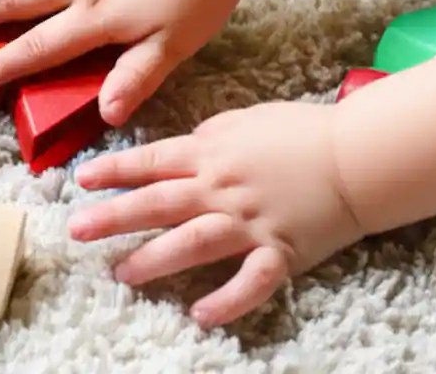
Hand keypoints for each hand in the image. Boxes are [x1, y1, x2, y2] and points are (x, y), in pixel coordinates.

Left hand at [67, 102, 364, 327]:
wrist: (358, 155)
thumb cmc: (303, 132)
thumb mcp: (248, 119)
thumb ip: (210, 135)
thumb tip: (184, 148)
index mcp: (214, 153)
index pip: (154, 161)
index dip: (115, 170)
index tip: (81, 180)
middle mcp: (224, 189)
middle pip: (159, 203)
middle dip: (114, 216)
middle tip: (77, 230)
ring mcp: (251, 222)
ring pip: (192, 243)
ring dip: (154, 260)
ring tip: (122, 273)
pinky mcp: (280, 251)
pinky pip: (250, 281)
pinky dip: (227, 301)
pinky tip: (200, 316)